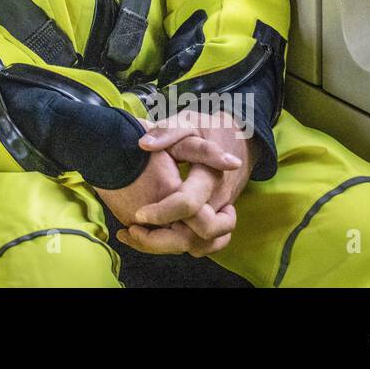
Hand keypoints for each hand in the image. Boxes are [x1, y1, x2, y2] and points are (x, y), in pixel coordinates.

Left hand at [124, 110, 257, 255]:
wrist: (239, 138)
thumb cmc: (208, 128)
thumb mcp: (187, 122)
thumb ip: (167, 132)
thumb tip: (144, 144)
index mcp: (210, 175)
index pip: (189, 203)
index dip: (162, 212)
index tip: (137, 213)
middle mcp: (219, 200)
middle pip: (197, 235)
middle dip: (162, 239)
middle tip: (130, 229)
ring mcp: (220, 212)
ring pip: (201, 245)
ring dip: (168, 246)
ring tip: (136, 235)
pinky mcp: (217, 219)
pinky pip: (204, 244)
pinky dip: (181, 246)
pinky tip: (155, 236)